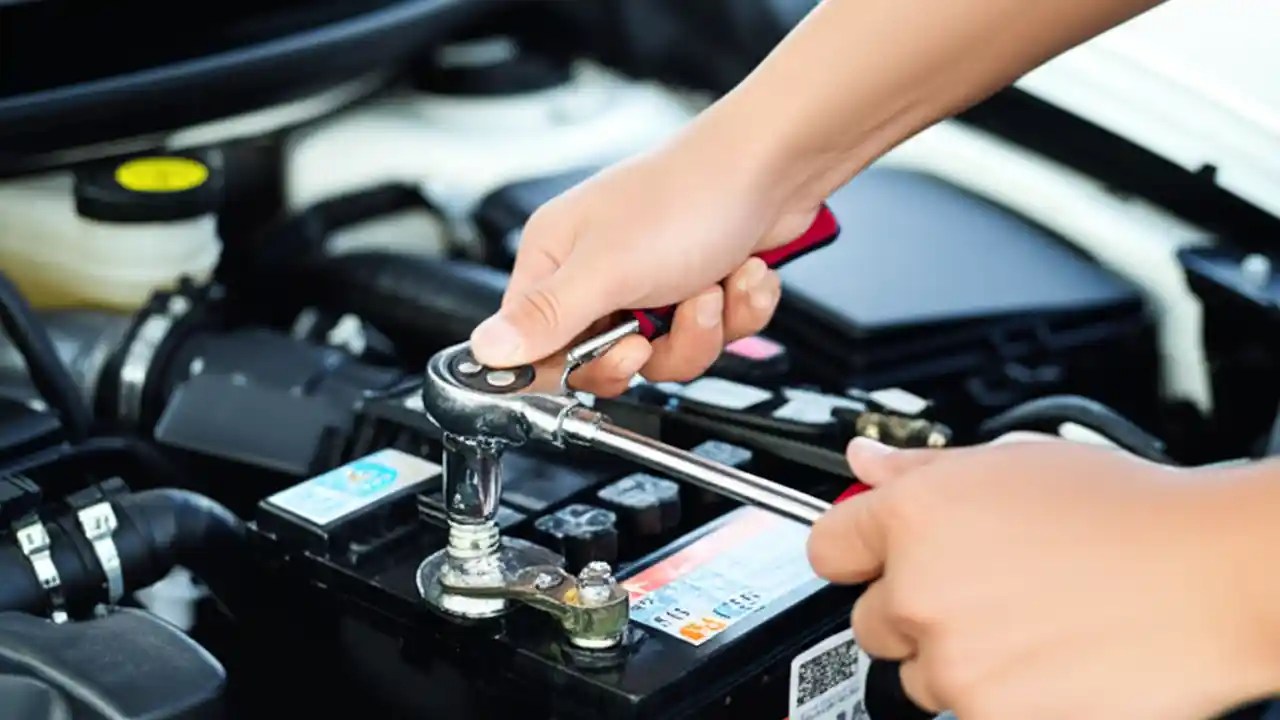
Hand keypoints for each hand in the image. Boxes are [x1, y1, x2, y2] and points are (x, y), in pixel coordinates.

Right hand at [468, 116, 824, 396]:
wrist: (776, 164)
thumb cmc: (690, 193)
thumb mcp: (607, 269)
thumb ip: (545, 318)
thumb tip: (484, 350)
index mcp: (558, 259)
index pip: (537, 344)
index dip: (574, 365)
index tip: (610, 357)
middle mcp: (600, 271)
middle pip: (608, 359)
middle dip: (654, 349)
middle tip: (661, 323)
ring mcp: (652, 280)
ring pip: (667, 354)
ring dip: (703, 327)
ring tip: (714, 285)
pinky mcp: (698, 286)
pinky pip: (711, 335)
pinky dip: (737, 310)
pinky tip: (742, 273)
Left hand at [808, 437, 1279, 718]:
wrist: (1212, 578)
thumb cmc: (1130, 515)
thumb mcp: (1016, 462)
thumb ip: (922, 468)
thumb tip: (864, 464)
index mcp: (915, 516)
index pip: (827, 546)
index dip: (854, 550)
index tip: (872, 557)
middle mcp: (920, 589)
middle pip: (870, 618)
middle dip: (916, 610)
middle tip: (987, 593)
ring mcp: (953, 661)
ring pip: (919, 674)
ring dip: (957, 659)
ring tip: (1031, 625)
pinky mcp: (989, 716)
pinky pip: (966, 712)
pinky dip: (999, 697)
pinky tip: (1049, 661)